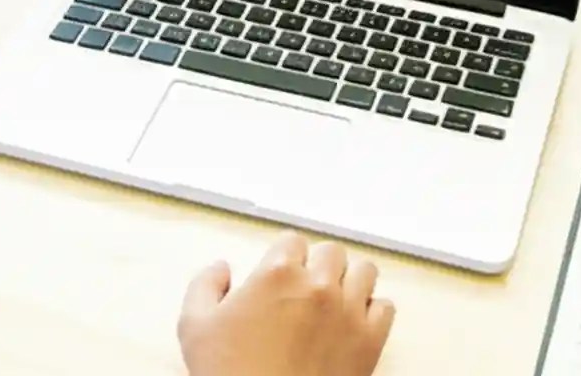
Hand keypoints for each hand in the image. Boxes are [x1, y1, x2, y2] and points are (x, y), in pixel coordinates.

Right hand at [178, 232, 395, 375]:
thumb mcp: (195, 327)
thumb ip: (205, 286)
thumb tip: (221, 268)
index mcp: (277, 274)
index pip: (292, 241)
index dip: (284, 257)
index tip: (282, 273)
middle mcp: (318, 285)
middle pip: (331, 252)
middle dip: (318, 265)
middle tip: (306, 288)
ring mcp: (349, 311)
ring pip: (365, 271)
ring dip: (349, 281)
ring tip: (334, 299)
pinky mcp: (370, 340)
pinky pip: (385, 307)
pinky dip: (372, 311)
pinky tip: (354, 322)